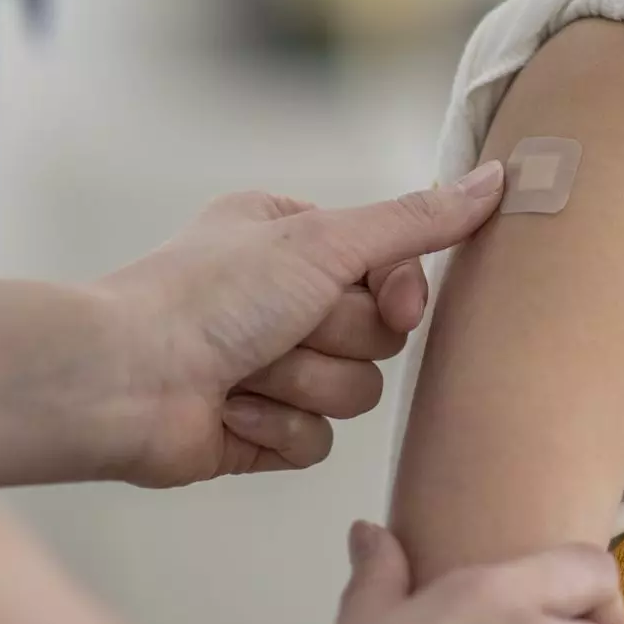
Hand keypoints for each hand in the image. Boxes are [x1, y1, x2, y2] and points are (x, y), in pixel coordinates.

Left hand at [97, 163, 505, 486]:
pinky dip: (277, 430)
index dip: (398, 292)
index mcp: (295, 236)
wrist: (124, 380)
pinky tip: (231, 412)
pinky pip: (318, 443)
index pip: (396, 266)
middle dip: (335, 339)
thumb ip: (415, 221)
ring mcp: (272, 366)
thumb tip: (498, 180)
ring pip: (355, 392)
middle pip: (381, 335)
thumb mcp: (323, 241)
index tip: (388, 300)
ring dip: (304, 384)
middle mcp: (284, 295)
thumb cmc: (208, 296)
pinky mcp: (259, 430)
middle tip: (281, 328)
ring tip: (245, 371)